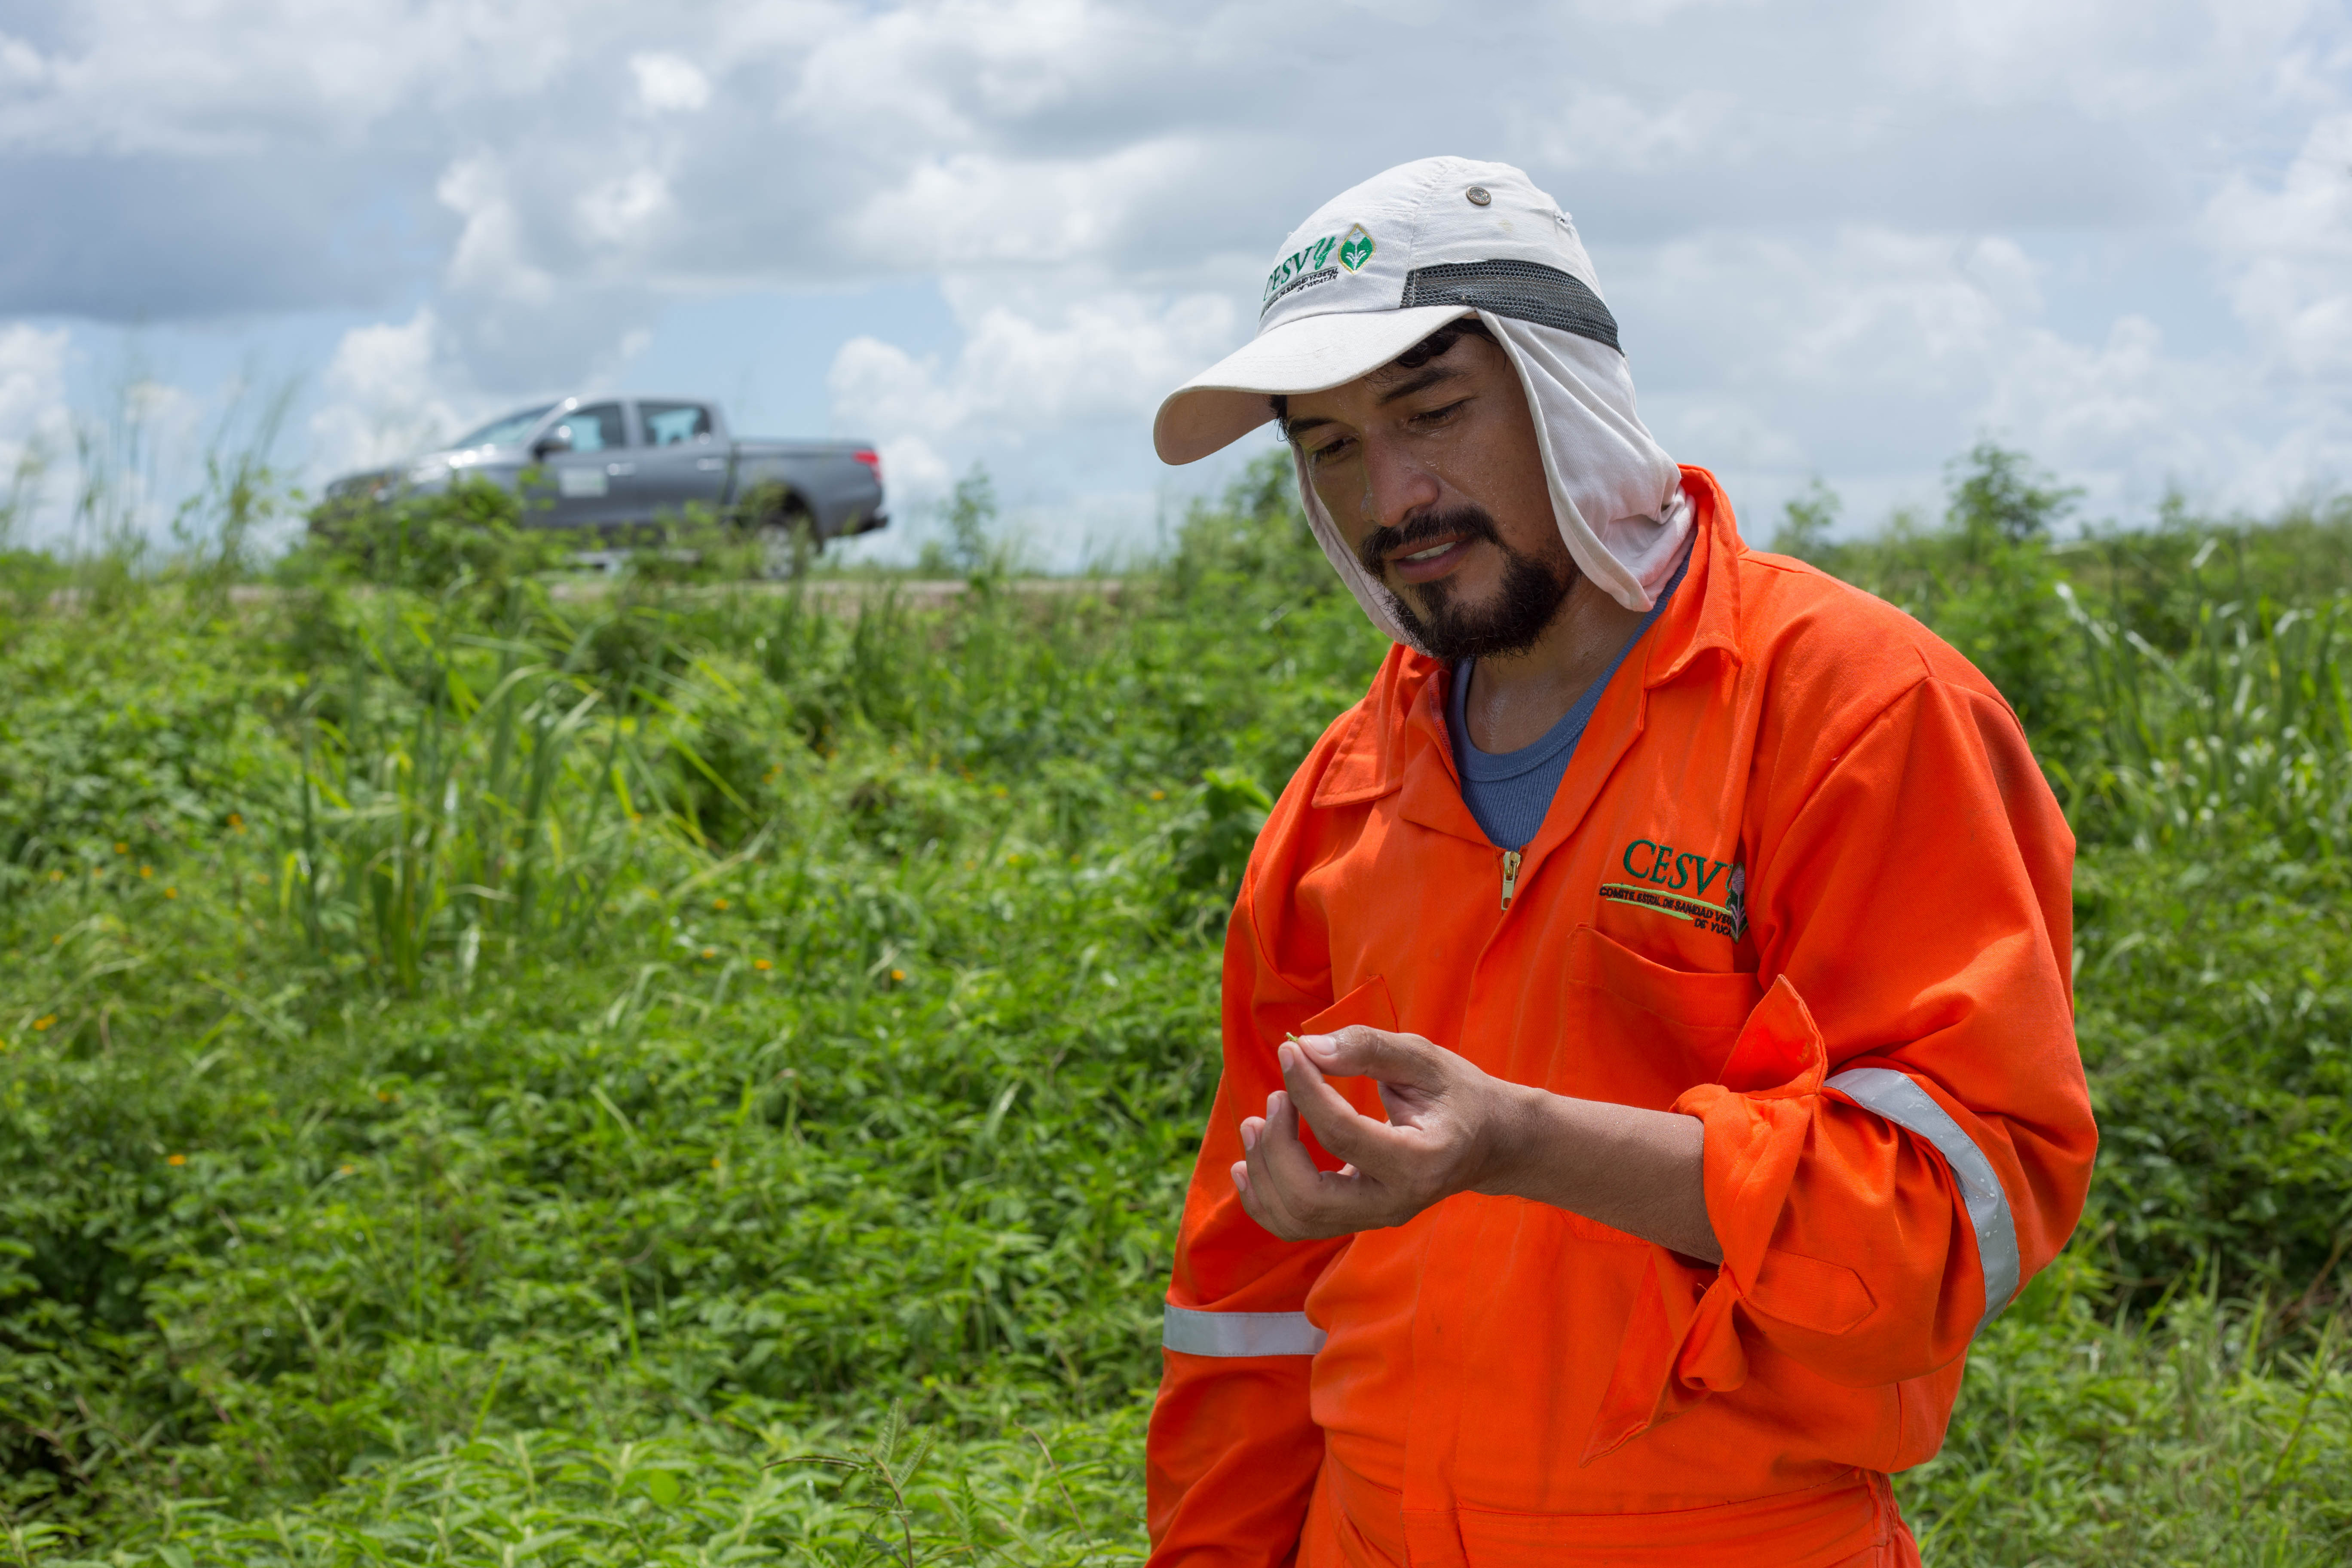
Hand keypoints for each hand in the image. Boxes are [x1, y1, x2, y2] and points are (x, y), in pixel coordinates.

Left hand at [1232, 1026, 1520, 1240]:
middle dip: (1276, 1145)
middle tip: (1275, 1097)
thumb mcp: (1423, 1059)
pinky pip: (1295, 1224)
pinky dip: (1262, 1197)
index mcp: (1420, 1160)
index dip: (1306, 1091)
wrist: (1490, 1143)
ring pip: (1296, 1218)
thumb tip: (1307, 1048)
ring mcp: (1374, 1218)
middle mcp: (1396, 1202)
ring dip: (1262, 1171)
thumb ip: (1368, 1049)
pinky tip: (1248, 1163)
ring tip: (1253, 1122)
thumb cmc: (1458, 1095)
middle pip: (1310, 1197)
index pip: (1343, 1134)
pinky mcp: (1356, 1218)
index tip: (1290, 1053)